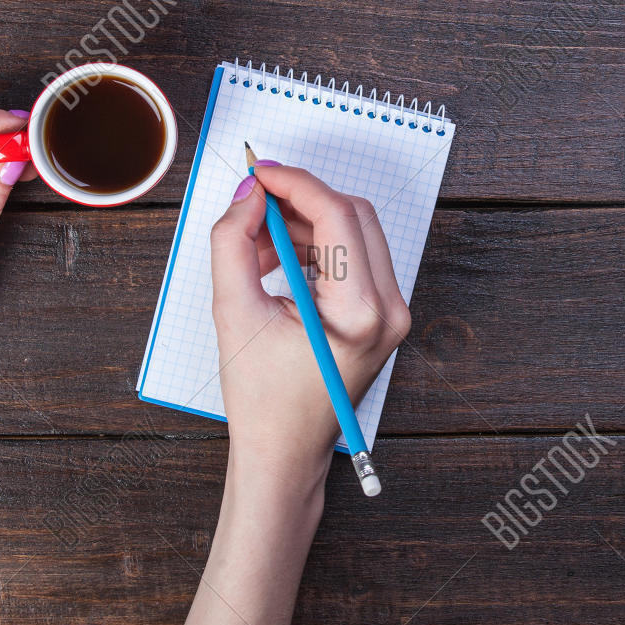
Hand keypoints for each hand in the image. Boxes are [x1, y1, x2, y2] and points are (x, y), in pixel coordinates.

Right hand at [208, 163, 411, 491]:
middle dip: (300, 200)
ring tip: (255, 249)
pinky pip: (354, 257)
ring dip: (304, 224)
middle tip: (254, 202)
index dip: (294, 184)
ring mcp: (392, 313)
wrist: (284, 451)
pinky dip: (315, 247)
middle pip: (353, 215)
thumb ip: (233, 242)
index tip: (259, 173)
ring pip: (354, 232)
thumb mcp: (233, 312)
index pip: (337, 216)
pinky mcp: (382, 315)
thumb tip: (249, 194)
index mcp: (361, 313)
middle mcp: (389, 310)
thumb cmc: (261, 398)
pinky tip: (275, 263)